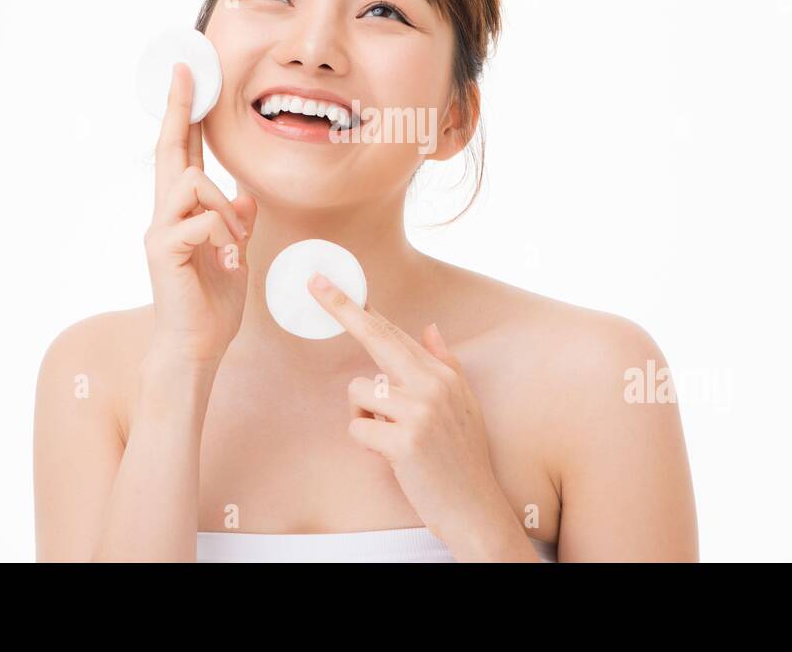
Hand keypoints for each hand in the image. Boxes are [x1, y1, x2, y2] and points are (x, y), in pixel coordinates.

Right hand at [142, 62, 257, 368]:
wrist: (198, 345)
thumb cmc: (213, 302)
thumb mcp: (235, 253)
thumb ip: (237, 222)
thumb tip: (244, 193)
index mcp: (182, 212)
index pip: (181, 154)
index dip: (182, 116)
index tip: (185, 77)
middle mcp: (164, 214)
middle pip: (169, 150)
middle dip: (177, 107)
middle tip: (184, 72)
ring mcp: (160, 230)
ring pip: (195, 181)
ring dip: (226, 207)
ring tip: (234, 243)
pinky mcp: (164, 250)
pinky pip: (201, 218)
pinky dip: (222, 233)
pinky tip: (226, 258)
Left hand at [306, 272, 530, 559]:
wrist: (476, 509)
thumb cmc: (462, 459)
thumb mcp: (463, 405)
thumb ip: (444, 364)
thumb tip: (430, 328)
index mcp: (442, 374)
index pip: (393, 332)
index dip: (359, 307)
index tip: (331, 284)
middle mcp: (432, 385)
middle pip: (376, 337)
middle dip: (343, 308)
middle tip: (315, 284)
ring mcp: (419, 411)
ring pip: (358, 392)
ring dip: (363, 416)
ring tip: (391, 438)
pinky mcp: (405, 440)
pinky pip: (357, 428)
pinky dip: (367, 445)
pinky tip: (392, 457)